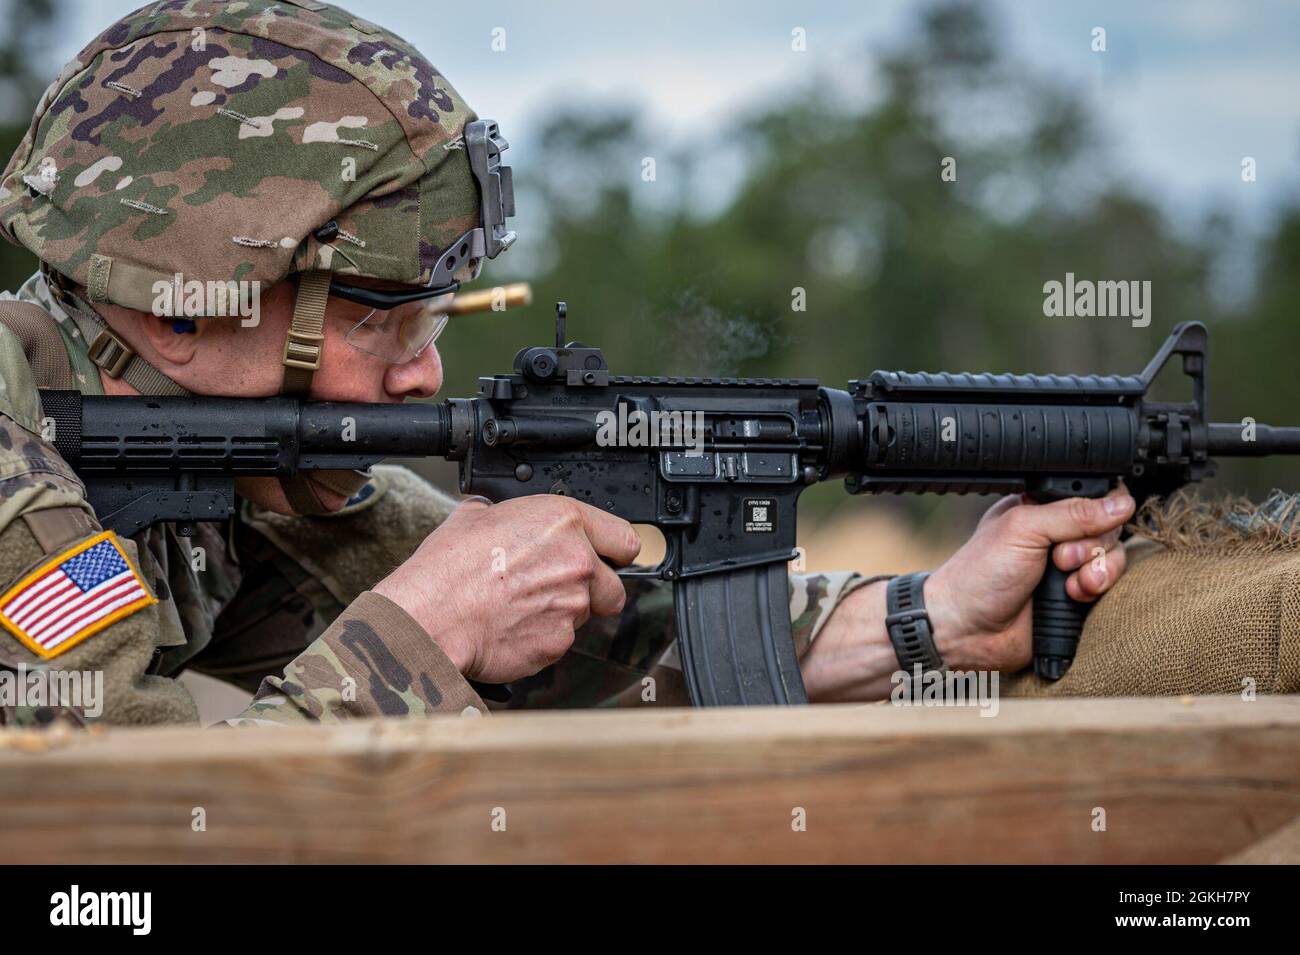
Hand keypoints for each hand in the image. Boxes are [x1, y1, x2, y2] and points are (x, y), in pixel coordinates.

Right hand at [373, 495, 640, 682]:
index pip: (625, 540)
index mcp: (565, 522)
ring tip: (519, 608)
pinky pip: (560, 642)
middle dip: (592, 591)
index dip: (614, 552)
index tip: (608, 560)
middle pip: (613, 586)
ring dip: (561, 614)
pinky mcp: (559, 643)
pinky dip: (541, 639)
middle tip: (555, 590)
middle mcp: (579, 562)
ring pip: (584, 615)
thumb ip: (509, 516)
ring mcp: (573, 607)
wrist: (430, 617)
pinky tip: (511, 628)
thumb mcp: (475, 516)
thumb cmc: (447, 568)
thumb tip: (504, 517)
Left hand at [924, 485, 1135, 671]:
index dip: (1100, 507)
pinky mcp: (1079, 596)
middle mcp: (1059, 535)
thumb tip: (1121, 505)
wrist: (969, 629)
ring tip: (1069, 583)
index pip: (1091, 496)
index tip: (1090, 521)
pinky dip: (1097, 589)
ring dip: (1098, 569)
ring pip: (1115, 557)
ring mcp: (1070, 567)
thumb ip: (1072, 514)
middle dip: (1092, 544)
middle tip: (1060, 559)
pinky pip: (1112, 586)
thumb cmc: (979, 575)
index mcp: (1041, 509)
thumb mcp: (1023, 529)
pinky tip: (1073, 596)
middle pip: (1109, 527)